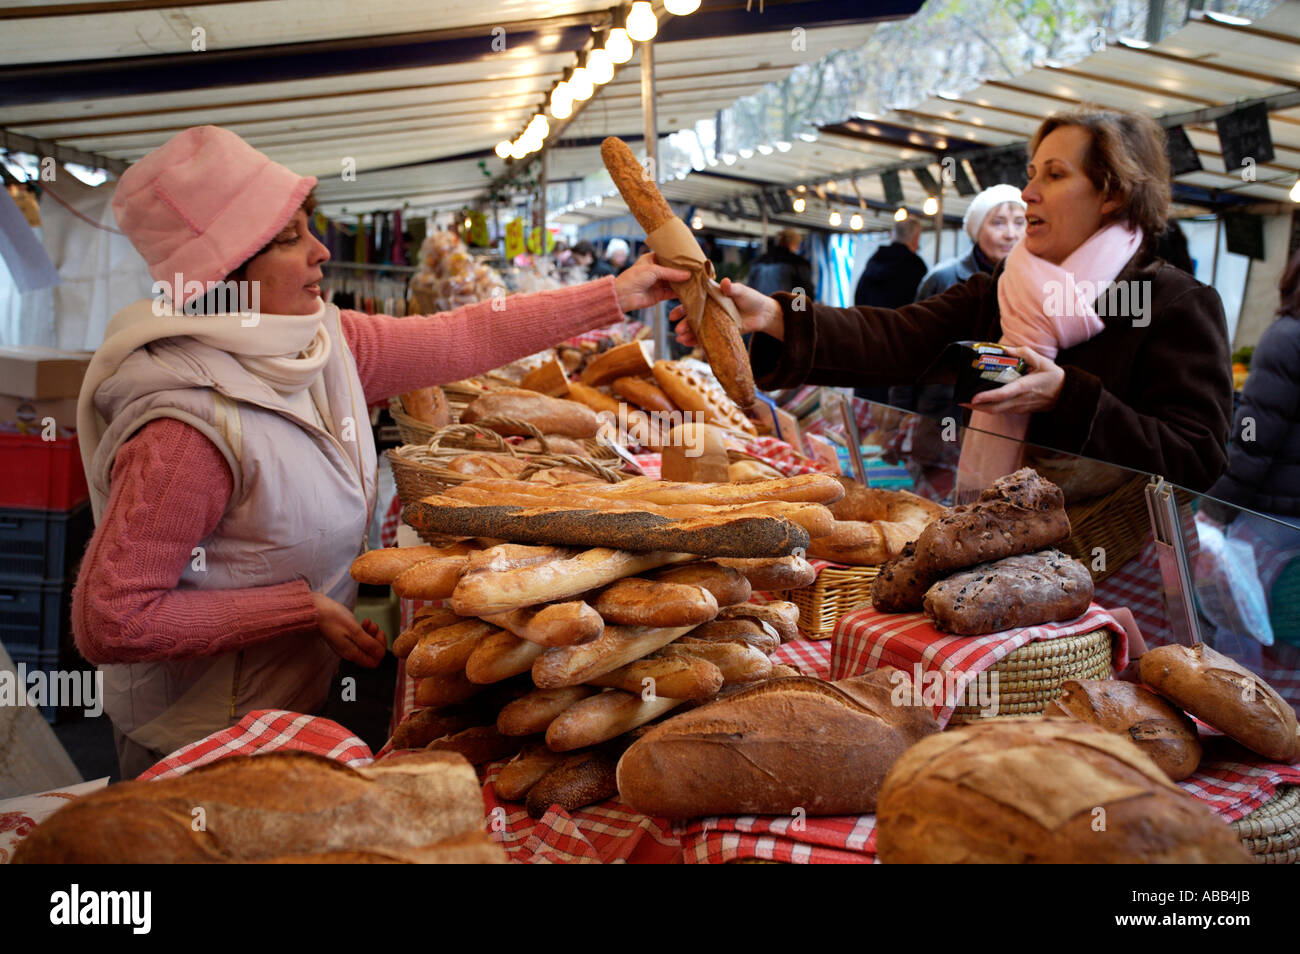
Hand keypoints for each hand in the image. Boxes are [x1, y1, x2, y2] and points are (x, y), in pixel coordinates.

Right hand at [312, 593, 385, 666]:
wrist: (316, 610)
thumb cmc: (333, 618)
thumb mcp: (355, 630)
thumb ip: (368, 644)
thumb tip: (381, 654)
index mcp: (351, 653)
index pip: (374, 662)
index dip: (380, 649)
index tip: (379, 635)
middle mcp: (349, 652)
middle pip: (371, 654)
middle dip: (376, 640)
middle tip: (375, 627)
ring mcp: (346, 645)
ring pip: (366, 645)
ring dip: (371, 634)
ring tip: (370, 623)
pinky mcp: (344, 638)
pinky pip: (359, 638)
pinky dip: (364, 630)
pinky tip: (364, 621)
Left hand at [612, 253, 692, 311]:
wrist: (623, 296)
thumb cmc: (634, 278)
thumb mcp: (654, 270)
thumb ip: (672, 273)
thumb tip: (688, 274)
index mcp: (651, 259)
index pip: (668, 257)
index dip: (678, 258)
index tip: (690, 258)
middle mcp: (655, 270)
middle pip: (673, 270)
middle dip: (683, 271)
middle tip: (697, 270)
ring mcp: (657, 283)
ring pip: (674, 282)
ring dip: (683, 282)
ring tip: (696, 280)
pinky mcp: (659, 295)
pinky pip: (672, 293)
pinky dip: (680, 293)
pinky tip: (689, 291)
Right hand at [669, 277, 783, 346]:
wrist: (762, 314)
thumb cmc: (751, 298)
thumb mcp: (741, 291)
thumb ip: (732, 288)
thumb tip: (725, 282)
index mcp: (711, 296)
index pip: (694, 301)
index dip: (682, 306)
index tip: (674, 314)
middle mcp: (709, 309)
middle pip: (693, 316)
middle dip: (684, 323)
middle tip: (678, 329)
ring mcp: (713, 321)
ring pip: (697, 327)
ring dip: (688, 333)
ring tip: (680, 339)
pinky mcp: (719, 331)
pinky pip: (705, 337)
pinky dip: (696, 341)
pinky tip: (688, 344)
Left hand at [964, 345, 1064, 415]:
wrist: (1066, 393)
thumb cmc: (1053, 376)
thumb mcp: (1041, 360)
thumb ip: (1023, 353)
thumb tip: (1005, 348)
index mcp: (1025, 387)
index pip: (1003, 394)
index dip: (987, 397)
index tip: (974, 397)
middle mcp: (1020, 400)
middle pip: (994, 407)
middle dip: (976, 405)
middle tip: (960, 399)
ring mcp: (1019, 407)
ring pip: (996, 411)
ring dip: (980, 408)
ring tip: (965, 400)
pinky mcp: (1019, 410)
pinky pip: (1001, 410)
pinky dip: (989, 407)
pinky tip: (980, 401)